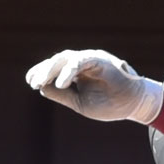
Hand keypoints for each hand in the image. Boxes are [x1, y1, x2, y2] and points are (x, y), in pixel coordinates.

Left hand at [25, 49, 163, 123]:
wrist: (133, 105)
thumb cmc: (109, 104)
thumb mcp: (80, 102)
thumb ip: (62, 95)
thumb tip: (42, 88)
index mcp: (79, 70)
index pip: (56, 67)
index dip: (42, 72)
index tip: (31, 81)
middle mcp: (84, 61)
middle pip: (58, 60)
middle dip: (44, 71)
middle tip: (33, 83)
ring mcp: (92, 59)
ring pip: (67, 58)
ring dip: (52, 69)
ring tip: (41, 82)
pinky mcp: (101, 61)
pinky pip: (82, 61)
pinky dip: (69, 71)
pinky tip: (61, 83)